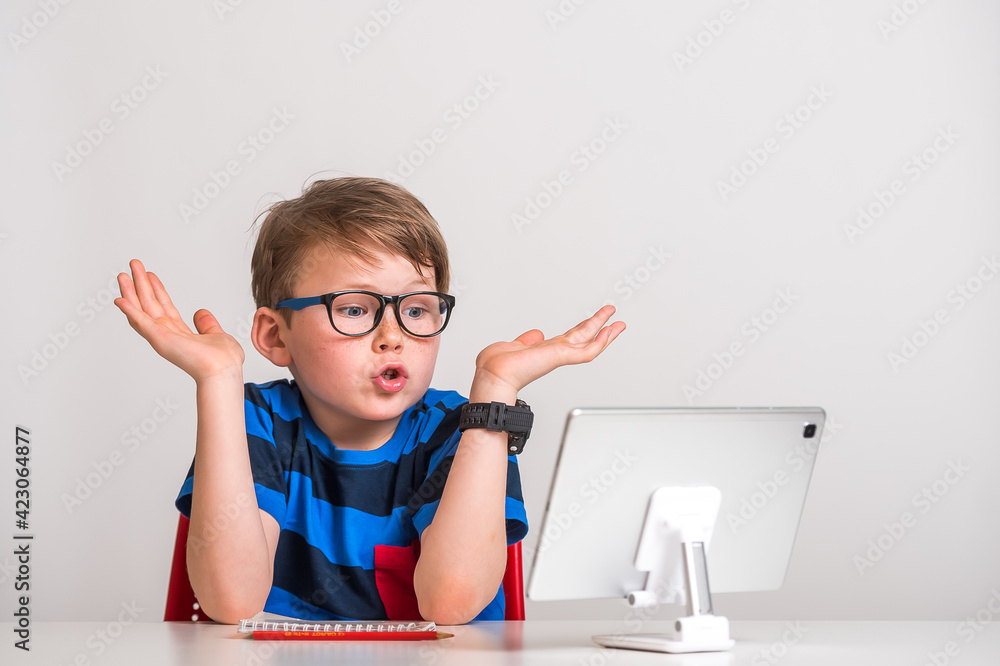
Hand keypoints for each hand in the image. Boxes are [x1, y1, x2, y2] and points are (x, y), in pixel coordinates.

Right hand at [114, 259, 244, 381]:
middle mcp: (168, 334)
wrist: (224, 370)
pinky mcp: (159, 339)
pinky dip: (130, 311)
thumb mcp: (217, 334)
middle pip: (150, 304)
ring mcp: (162, 337)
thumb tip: (201, 313)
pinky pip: (141, 322)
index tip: (150, 275)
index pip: (164, 307)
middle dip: (141, 284)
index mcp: (181, 333)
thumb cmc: (224, 361)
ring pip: (141, 309)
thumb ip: (207, 324)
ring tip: (122, 274)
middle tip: (133, 265)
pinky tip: (119, 299)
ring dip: (130, 292)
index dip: (157, 290)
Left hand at [471, 305, 624, 399]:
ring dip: (605, 333)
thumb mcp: (515, 345)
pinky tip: (610, 332)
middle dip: (599, 325)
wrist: (494, 374)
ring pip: (590, 344)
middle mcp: (553, 353)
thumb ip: (527, 340)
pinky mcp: (561, 357)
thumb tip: (535, 333)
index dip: (582, 328)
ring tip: (619, 323)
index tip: (593, 320)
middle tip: (612, 314)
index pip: (569, 338)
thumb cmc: (497, 365)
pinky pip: (587, 351)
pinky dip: (601, 342)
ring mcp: (559, 356)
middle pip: (583, 337)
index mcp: (544, 351)